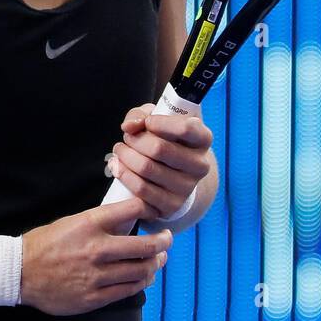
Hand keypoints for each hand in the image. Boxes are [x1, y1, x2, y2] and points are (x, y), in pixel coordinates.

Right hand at [19, 198, 172, 315]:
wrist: (20, 272)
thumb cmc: (45, 244)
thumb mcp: (72, 222)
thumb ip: (100, 222)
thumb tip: (127, 219)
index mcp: (90, 223)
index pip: (131, 210)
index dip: (149, 209)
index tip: (156, 212)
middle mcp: (97, 249)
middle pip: (145, 246)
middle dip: (163, 242)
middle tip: (167, 239)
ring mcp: (96, 275)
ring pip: (140, 270)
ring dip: (155, 264)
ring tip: (158, 259)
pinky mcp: (94, 297)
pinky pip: (127, 290)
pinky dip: (141, 282)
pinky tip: (144, 277)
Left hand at [109, 102, 212, 220]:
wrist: (174, 174)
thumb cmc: (165, 138)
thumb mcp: (157, 120)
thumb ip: (141, 115)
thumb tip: (129, 127)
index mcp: (203, 139)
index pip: (185, 128)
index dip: (159, 123)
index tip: (147, 122)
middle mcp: (200, 165)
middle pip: (159, 149)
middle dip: (135, 140)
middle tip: (127, 137)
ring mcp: (187, 187)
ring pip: (146, 168)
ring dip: (125, 156)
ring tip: (120, 150)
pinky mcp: (171, 205)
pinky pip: (140, 189)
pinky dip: (123, 174)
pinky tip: (117, 165)